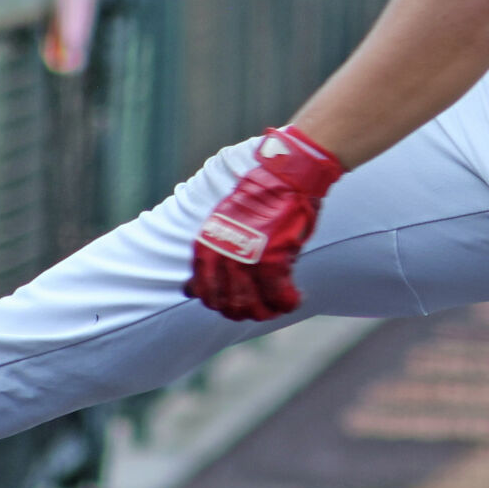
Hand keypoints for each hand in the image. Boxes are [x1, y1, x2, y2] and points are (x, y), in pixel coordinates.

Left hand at [185, 126, 343, 320]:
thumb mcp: (225, 226)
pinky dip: (289, 302)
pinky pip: (279, 295)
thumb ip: (213, 257)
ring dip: (268, 312)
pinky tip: (298, 298)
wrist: (287, 175)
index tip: (240, 303)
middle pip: (227, 304)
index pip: (203, 293)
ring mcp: (246, 259)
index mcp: (205, 246)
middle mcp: (221, 256)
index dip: (223, 304)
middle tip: (263, 309)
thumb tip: (190, 291)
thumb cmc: (261, 200)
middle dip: (246, 312)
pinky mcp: (273, 259)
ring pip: (252, 305)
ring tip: (281, 305)